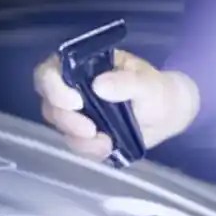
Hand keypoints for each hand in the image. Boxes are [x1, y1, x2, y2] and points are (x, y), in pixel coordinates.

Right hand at [32, 50, 200, 159]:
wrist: (167, 114)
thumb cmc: (156, 90)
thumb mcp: (147, 83)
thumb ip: (126, 82)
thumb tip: (100, 85)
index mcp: (82, 66)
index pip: (49, 72)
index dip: (53, 88)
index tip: (76, 102)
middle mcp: (72, 87)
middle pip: (49, 103)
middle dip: (67, 120)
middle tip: (91, 130)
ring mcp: (75, 111)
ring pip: (59, 126)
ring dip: (78, 138)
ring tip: (106, 142)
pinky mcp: (81, 133)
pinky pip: (74, 143)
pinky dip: (88, 149)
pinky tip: (108, 148)